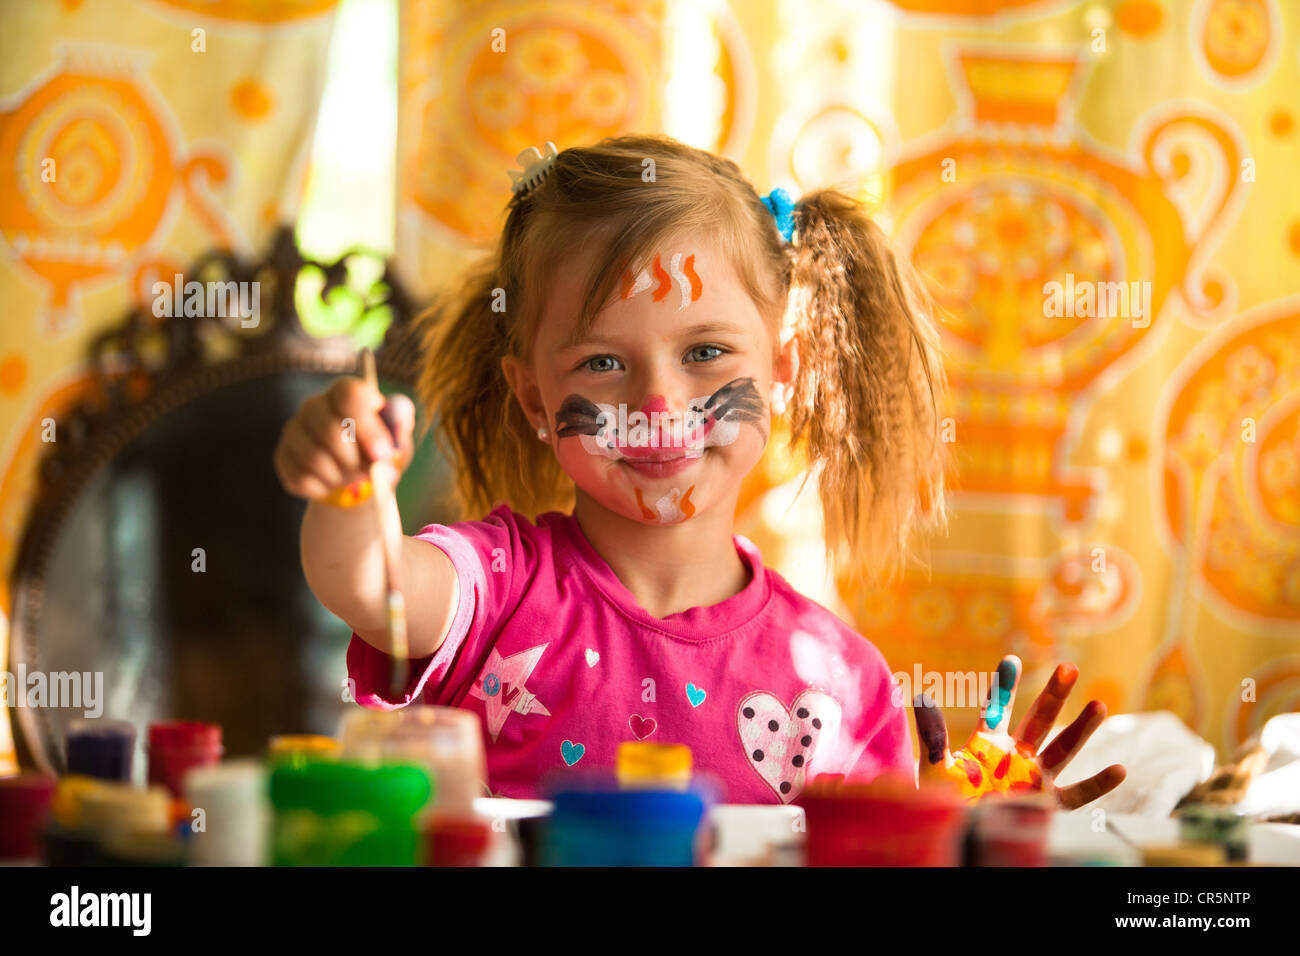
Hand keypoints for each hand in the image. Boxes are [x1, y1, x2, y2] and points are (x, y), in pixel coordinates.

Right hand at [274, 376, 415, 502]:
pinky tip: (333, 483)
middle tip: (368, 473)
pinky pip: (300, 477)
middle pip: (328, 430)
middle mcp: (314, 405)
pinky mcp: (282, 456)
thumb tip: (401, 419)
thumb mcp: (397, 443)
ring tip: (352, 478)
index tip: (383, 454)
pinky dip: (324, 488)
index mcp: (345, 393)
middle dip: (354, 460)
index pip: (349, 395)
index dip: (367, 426)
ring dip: (340, 476)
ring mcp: (294, 430)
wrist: (356, 477)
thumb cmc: (379, 453)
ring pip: (313, 457)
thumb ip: (399, 431)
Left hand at [912, 655, 1125, 809]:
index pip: (999, 708)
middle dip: (1055, 694)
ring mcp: (1034, 778)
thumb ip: (932, 734)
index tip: (1011, 660)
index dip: (1005, 686)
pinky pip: (1078, 794)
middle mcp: (1016, 756)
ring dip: (1082, 728)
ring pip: (1064, 748)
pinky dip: (1098, 784)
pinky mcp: (1046, 804)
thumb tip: (920, 696)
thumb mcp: (936, 766)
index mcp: (989, 743)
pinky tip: (1120, 770)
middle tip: (1070, 667)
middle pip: (1040, 719)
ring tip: (1099, 704)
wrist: (957, 835)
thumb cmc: (944, 802)